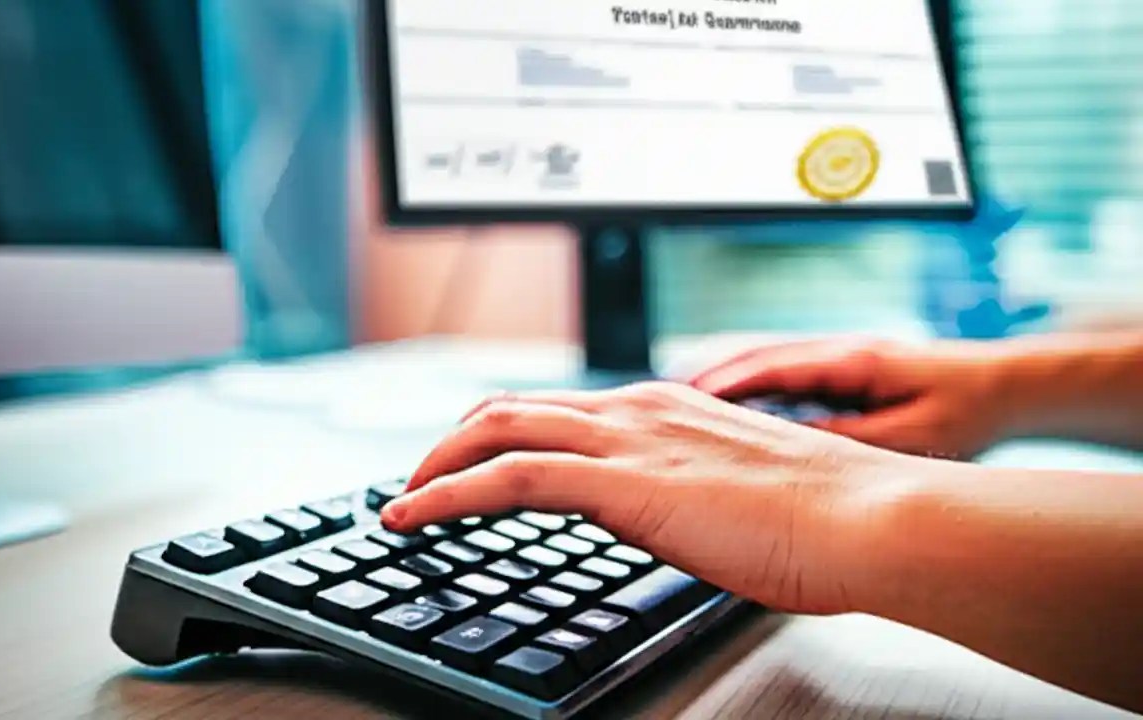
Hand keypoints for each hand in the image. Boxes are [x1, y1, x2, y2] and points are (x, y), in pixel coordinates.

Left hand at [381, 382, 902, 615]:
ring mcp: (626, 438)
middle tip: (421, 478)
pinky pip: (508, 477)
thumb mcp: (736, 497)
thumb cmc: (822, 519)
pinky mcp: (620, 480)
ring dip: (436, 465)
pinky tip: (416, 516)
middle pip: (512, 406)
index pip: (559, 410)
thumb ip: (685, 494)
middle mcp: (636, 409)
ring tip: (403, 501)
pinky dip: (448, 494)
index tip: (471, 464)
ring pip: (498, 429)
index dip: (502, 433)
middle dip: (453, 440)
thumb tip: (658, 516)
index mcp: (663, 409)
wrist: (866, 519)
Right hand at [689, 338, 1014, 459]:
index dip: (724, 383)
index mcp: (851, 362)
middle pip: (754, 360)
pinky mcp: (837, 374)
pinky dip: (745, 393)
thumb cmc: (967, 409)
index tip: (683, 399)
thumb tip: (792, 448)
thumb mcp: (912, 434)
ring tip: (673, 408)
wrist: (1007, 388)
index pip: (773, 367)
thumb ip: (852, 438)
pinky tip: (722, 414)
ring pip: (762, 367)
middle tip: (656, 401)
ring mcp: (834, 360)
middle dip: (704, 380)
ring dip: (720, 385)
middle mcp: (835, 353)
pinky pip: (778, 378)